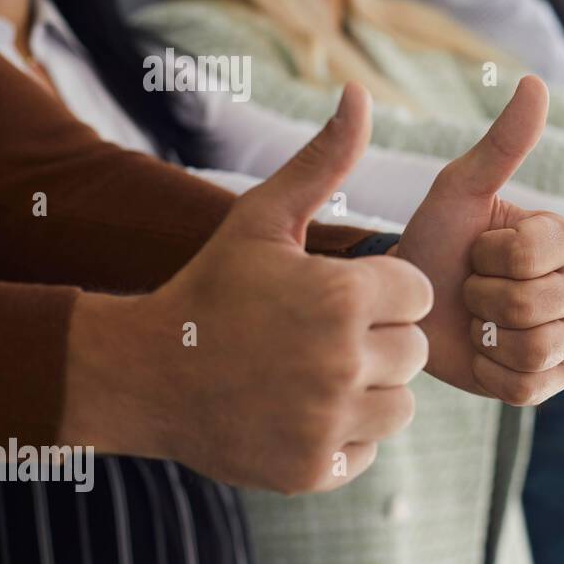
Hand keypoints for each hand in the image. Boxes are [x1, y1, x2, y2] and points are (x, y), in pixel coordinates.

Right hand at [63, 84, 432, 493]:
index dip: (383, 293)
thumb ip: (324, 161)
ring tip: (315, 373)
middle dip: (379, 341)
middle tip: (322, 337)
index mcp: (342, 298)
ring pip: (400, 406)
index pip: (417, 295)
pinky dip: (344, 436)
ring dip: (369, 390)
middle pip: (413, 351)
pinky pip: (368, 450)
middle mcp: (342, 363)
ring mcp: (327, 422)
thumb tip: (360, 95)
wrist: (145, 374)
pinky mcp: (314, 469)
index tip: (340, 296)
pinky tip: (300, 411)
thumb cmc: (212, 288)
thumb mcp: (263, 219)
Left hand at [395, 75, 563, 406]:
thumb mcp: (461, 188)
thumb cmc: (436, 241)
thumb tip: (536, 82)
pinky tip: (481, 353)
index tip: (478, 248)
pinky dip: (490, 372)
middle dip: (481, 297)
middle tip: (470, 288)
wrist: (409, 305)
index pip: (534, 255)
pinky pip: (526, 385)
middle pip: (533, 306)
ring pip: (533, 348)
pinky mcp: (551, 381)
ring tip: (477, 321)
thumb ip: (503, 143)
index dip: (490, 255)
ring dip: (486, 336)